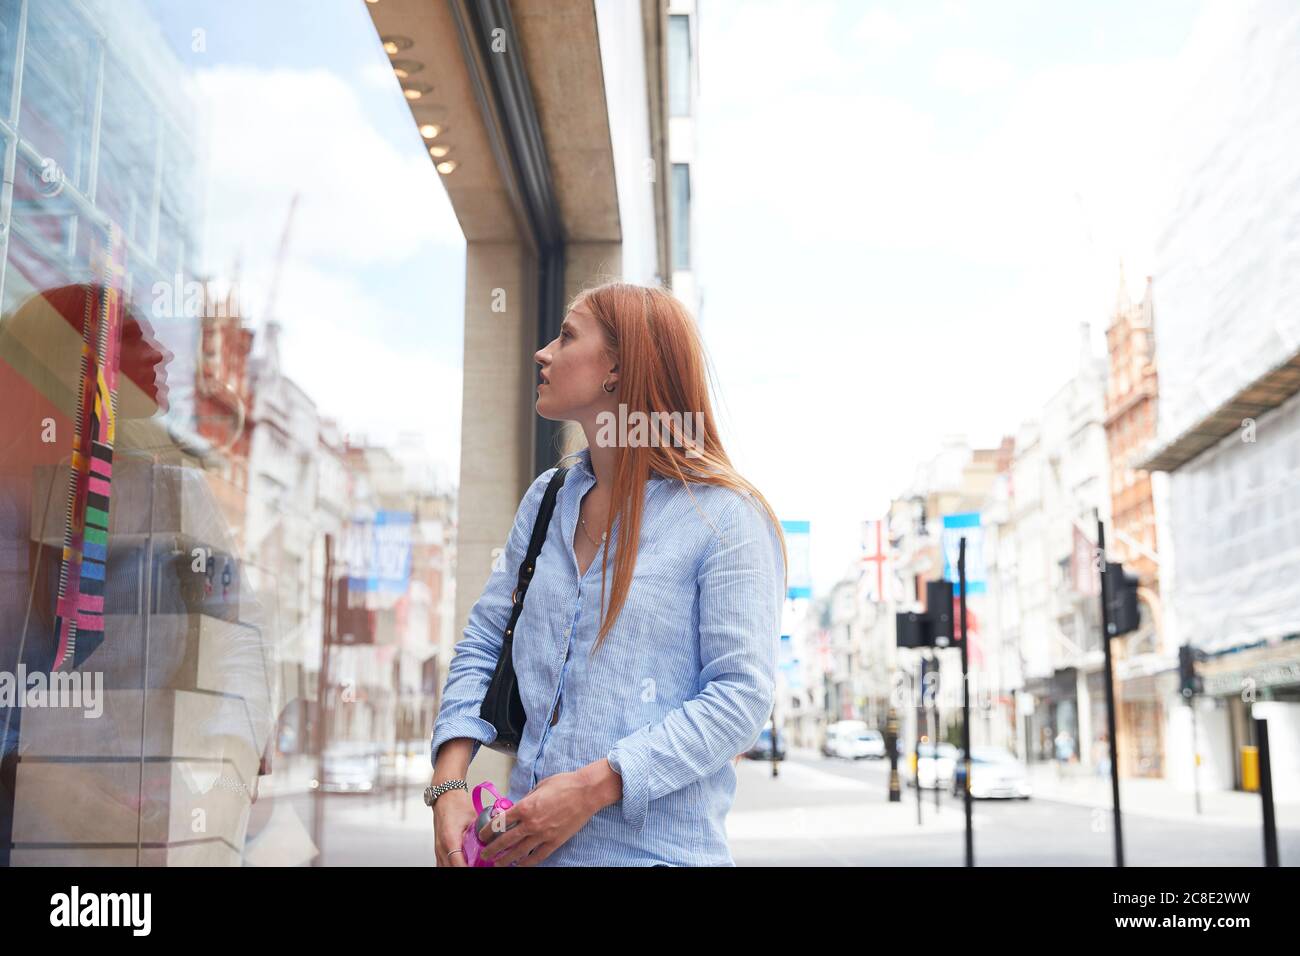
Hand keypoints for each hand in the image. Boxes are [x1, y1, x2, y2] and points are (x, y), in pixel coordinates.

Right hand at [432, 788, 476, 866]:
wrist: (444, 795)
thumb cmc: (456, 803)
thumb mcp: (473, 817)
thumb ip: (482, 832)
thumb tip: (493, 842)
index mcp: (450, 838)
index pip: (457, 863)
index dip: (468, 868)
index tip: (479, 867)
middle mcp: (441, 846)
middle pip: (450, 868)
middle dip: (465, 868)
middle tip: (479, 865)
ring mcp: (437, 849)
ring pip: (444, 867)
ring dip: (457, 867)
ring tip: (472, 864)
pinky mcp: (438, 848)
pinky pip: (442, 864)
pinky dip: (451, 866)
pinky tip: (462, 863)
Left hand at [480, 761, 620, 866]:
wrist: (586, 792)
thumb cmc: (564, 784)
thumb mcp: (539, 786)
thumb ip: (527, 799)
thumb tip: (518, 807)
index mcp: (525, 807)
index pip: (500, 822)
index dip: (488, 830)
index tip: (482, 835)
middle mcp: (531, 823)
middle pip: (506, 840)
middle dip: (492, 848)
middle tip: (485, 854)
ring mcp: (543, 834)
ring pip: (519, 851)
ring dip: (506, 859)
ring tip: (498, 863)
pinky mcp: (555, 841)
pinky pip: (538, 856)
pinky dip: (527, 862)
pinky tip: (520, 865)